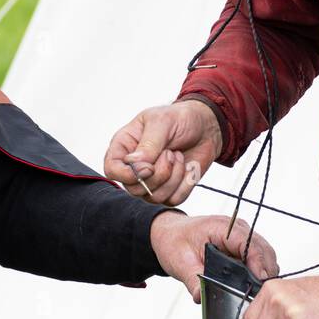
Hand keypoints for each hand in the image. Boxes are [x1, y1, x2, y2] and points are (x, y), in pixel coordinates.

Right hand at [104, 100, 222, 204]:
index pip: (111, 170)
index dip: (127, 175)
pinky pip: (173, 200)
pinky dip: (184, 184)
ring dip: (173, 177)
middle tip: (170, 152)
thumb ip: (148, 144)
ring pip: (154, 197)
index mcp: (125, 146)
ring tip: (177, 156)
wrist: (206, 126)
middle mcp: (134, 167)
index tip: (148, 168)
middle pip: (134, 189)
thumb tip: (135, 164)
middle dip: (158, 174)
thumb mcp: (162, 122)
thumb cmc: (180, 118)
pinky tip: (186, 166)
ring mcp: (151, 181)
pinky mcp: (170, 190)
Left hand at [149, 213, 278, 301]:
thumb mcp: (180, 263)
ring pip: (264, 251)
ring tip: (259, 290)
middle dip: (265, 269)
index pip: (247, 242)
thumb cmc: (174, 241)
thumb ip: (193, 281)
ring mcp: (240, 233)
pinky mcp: (241, 241)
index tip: (260, 281)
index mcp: (220, 227)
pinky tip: (254, 282)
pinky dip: (261, 267)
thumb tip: (201, 296)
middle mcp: (235, 227)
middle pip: (262, 247)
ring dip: (265, 269)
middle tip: (261, 292)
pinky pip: (258, 253)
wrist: (169, 233)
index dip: (257, 262)